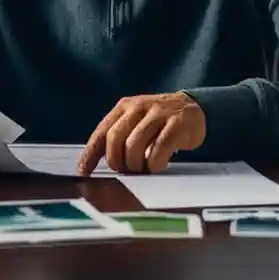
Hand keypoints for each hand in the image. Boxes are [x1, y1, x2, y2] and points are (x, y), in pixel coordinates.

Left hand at [78, 92, 205, 174]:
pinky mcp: (177, 125)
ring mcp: (159, 114)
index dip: (90, 154)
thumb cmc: (160, 121)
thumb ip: (119, 136)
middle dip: (117, 161)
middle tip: (125, 171)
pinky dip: (154, 164)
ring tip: (142, 169)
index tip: (83, 172)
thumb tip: (96, 163)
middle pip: (115, 139)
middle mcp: (139, 107)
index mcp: (124, 107)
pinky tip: (157, 166)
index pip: (101, 132)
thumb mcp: (136, 121)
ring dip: (135, 165)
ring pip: (134, 145)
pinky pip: (158, 150)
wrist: (195, 108)